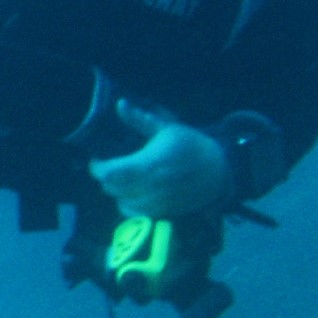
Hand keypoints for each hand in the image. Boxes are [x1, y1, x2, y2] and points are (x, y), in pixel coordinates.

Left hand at [88, 101, 229, 218]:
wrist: (219, 169)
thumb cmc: (190, 145)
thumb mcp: (167, 127)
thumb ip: (140, 119)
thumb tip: (120, 104)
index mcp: (150, 163)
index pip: (110, 173)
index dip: (98, 168)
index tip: (98, 160)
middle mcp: (151, 186)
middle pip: (112, 188)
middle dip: (106, 178)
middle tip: (111, 167)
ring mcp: (157, 202)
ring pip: (121, 202)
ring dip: (117, 191)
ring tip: (124, 179)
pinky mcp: (163, 212)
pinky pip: (135, 213)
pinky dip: (129, 204)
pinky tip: (134, 192)